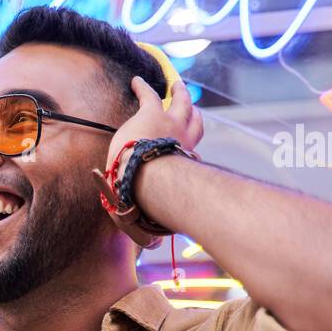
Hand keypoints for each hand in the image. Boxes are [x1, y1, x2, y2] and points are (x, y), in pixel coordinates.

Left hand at [94, 77, 202, 245]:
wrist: (147, 179)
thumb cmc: (150, 200)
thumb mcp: (153, 215)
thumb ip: (149, 228)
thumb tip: (152, 250)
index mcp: (186, 166)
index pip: (192, 158)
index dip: (190, 156)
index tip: (190, 157)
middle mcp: (184, 143)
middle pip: (195, 124)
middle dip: (194, 115)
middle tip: (193, 108)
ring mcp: (170, 125)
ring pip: (182, 103)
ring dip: (181, 94)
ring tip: (178, 86)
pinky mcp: (151, 114)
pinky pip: (148, 94)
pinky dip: (142, 86)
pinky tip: (136, 80)